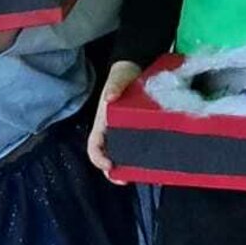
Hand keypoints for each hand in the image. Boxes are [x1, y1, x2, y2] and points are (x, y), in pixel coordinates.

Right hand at [87, 59, 140, 179]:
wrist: (138, 66)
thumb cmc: (123, 74)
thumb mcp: (119, 78)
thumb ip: (115, 85)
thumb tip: (110, 96)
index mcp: (102, 123)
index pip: (93, 146)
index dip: (98, 158)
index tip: (109, 165)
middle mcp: (111, 131)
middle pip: (107, 156)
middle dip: (113, 171)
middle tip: (125, 178)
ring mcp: (124, 131)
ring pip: (122, 154)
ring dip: (127, 166)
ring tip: (139, 174)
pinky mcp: (138, 129)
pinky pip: (137, 146)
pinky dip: (141, 156)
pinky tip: (152, 160)